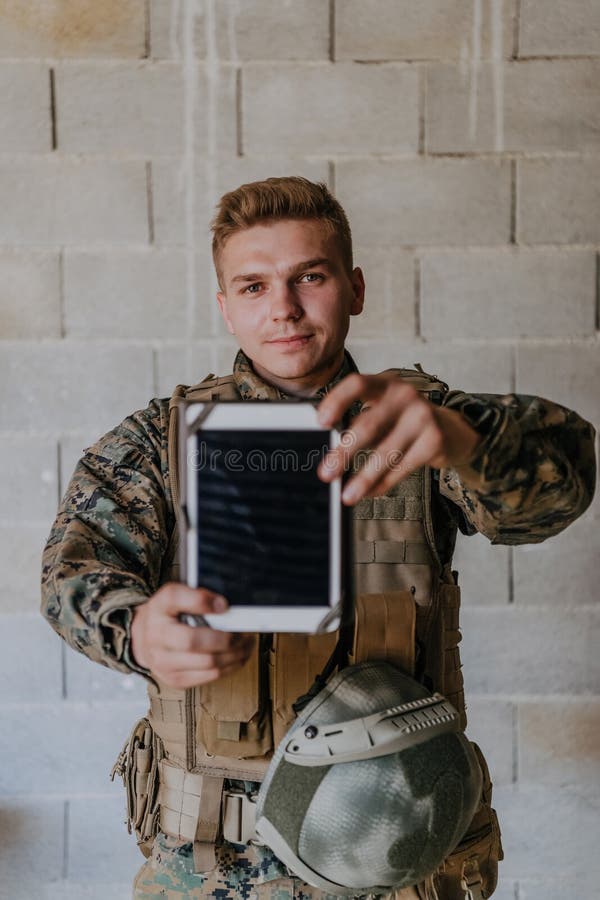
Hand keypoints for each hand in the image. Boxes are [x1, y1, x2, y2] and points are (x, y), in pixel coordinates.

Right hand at [131, 583, 252, 688]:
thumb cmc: (166, 615)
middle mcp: (156, 638)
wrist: (144, 639)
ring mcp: (165, 663)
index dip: (201, 601)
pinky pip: (210, 676)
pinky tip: (238, 656)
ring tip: (246, 643)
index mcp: (158, 610)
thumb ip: (196, 595)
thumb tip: (222, 605)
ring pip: (209, 663)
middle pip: (195, 641)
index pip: (175, 599)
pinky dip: (231, 666)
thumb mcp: (174, 595)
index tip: (223, 604)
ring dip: (235, 653)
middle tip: (243, 631)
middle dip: (226, 637)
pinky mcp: (176, 680)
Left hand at [317, 373, 480, 503]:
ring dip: (364, 477)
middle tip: (326, 473)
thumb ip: (360, 422)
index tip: (321, 422)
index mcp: (385, 384)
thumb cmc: (404, 420)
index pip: (357, 384)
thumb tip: (328, 452)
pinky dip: (383, 483)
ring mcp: (422, 416)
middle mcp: (404, 395)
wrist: (451, 429)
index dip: (337, 401)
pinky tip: (370, 492)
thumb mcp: (383, 411)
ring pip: (386, 452)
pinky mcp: (434, 440)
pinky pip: (402, 467)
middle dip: (344, 452)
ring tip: (347, 495)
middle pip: (368, 424)